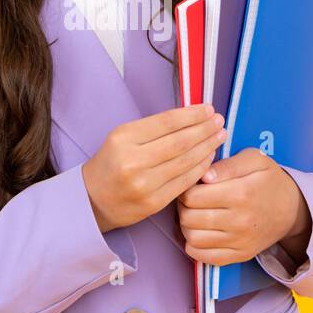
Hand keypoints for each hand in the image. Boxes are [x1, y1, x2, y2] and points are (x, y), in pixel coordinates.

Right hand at [81, 103, 225, 232]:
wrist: (92, 199)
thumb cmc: (111, 163)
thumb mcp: (122, 137)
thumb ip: (153, 128)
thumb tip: (191, 117)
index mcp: (124, 138)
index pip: (166, 122)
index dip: (192, 114)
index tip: (208, 109)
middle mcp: (133, 161)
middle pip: (180, 141)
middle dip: (205, 129)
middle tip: (220, 121)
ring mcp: (144, 184)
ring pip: (185, 162)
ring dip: (207, 147)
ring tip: (219, 136)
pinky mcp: (153, 203)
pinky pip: (185, 182)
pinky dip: (200, 167)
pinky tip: (209, 157)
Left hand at [176, 148, 311, 265]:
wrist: (292, 209)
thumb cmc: (269, 180)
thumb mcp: (254, 160)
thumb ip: (227, 164)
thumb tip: (204, 176)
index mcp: (241, 193)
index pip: (192, 196)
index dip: (186, 187)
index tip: (193, 184)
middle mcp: (240, 221)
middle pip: (189, 217)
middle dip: (183, 206)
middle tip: (191, 198)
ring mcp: (240, 242)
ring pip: (192, 238)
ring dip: (186, 226)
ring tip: (195, 214)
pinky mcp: (240, 256)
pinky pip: (204, 257)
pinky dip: (194, 245)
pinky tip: (201, 232)